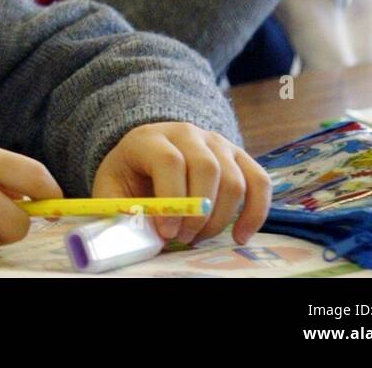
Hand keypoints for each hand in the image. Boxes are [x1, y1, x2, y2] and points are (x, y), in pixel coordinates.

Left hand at [93, 123, 270, 245]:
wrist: (144, 161)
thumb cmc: (128, 181)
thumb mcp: (113, 192)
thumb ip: (123, 212)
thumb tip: (144, 237)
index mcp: (149, 137)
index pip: (169, 160)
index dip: (172, 199)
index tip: (166, 233)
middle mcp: (185, 132)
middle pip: (206, 168)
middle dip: (198, 213)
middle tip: (183, 239)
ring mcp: (215, 141)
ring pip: (233, 179)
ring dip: (220, 218)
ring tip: (197, 238)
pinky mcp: (237, 156)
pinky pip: (258, 181)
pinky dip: (255, 212)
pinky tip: (240, 236)